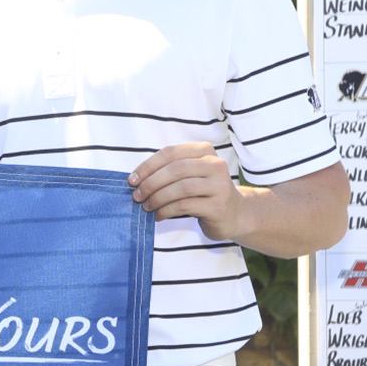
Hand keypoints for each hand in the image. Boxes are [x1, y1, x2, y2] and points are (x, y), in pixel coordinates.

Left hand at [127, 142, 247, 240]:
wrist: (234, 213)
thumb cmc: (203, 192)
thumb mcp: (189, 174)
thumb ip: (169, 171)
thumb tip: (135, 179)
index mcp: (205, 151)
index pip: (170, 153)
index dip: (148, 166)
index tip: (132, 180)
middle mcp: (215, 164)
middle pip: (175, 169)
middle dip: (150, 183)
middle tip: (137, 196)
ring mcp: (219, 185)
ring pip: (180, 188)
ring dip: (157, 198)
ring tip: (147, 206)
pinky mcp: (218, 206)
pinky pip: (185, 206)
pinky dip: (166, 211)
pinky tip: (159, 215)